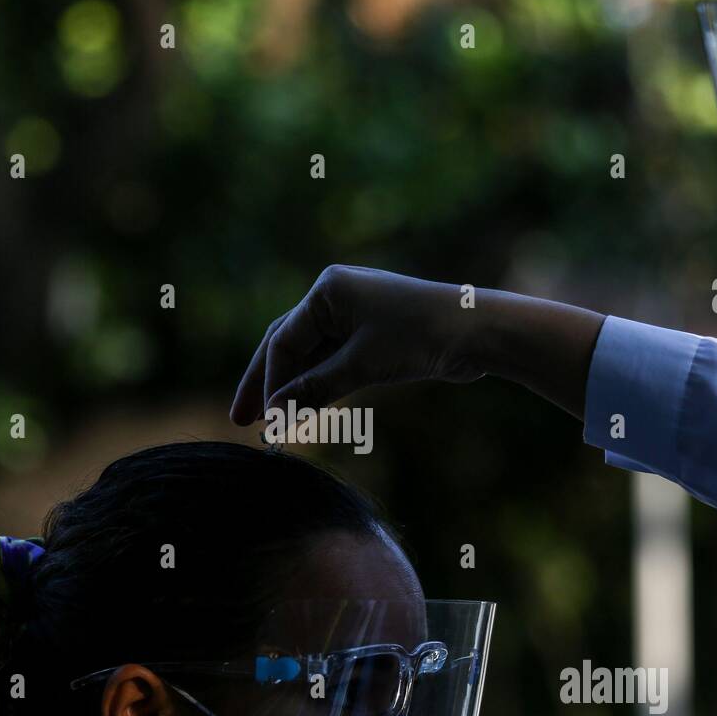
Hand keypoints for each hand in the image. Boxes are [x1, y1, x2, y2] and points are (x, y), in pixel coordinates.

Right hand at [229, 266, 484, 423]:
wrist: (476, 330)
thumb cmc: (419, 336)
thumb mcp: (361, 364)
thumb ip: (315, 388)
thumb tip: (274, 413)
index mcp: (327, 290)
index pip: (283, 340)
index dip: (270, 382)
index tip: (263, 420)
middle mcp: (335, 296)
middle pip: (287, 344)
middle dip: (265, 383)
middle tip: (239, 419)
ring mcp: (353, 314)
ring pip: (310, 356)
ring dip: (292, 389)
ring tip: (270, 424)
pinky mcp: (371, 334)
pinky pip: (332, 361)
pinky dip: (318, 385)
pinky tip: (302, 411)